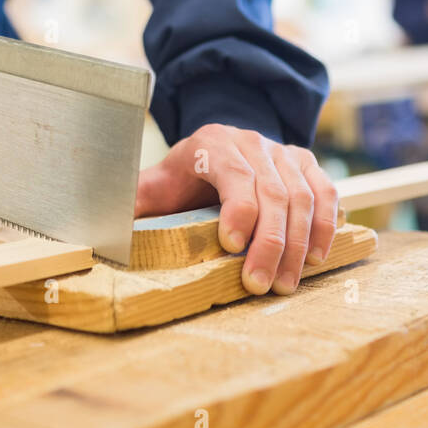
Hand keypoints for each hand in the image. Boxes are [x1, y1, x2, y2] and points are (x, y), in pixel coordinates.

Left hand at [135, 124, 339, 296]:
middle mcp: (252, 142)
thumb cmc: (182, 180)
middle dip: (269, 243)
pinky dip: (326, 226)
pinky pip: (325, 193)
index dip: (238, 210)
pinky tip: (317, 259)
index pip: (234, 174)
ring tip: (285, 284)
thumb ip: (134, 204)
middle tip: (260, 286)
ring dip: (299, 244)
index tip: (231, 246)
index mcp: (212, 143)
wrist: (215, 152)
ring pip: (302, 196)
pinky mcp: (306, 164)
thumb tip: (102, 228)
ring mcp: (283, 151)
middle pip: (272, 191)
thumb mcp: (154, 187)